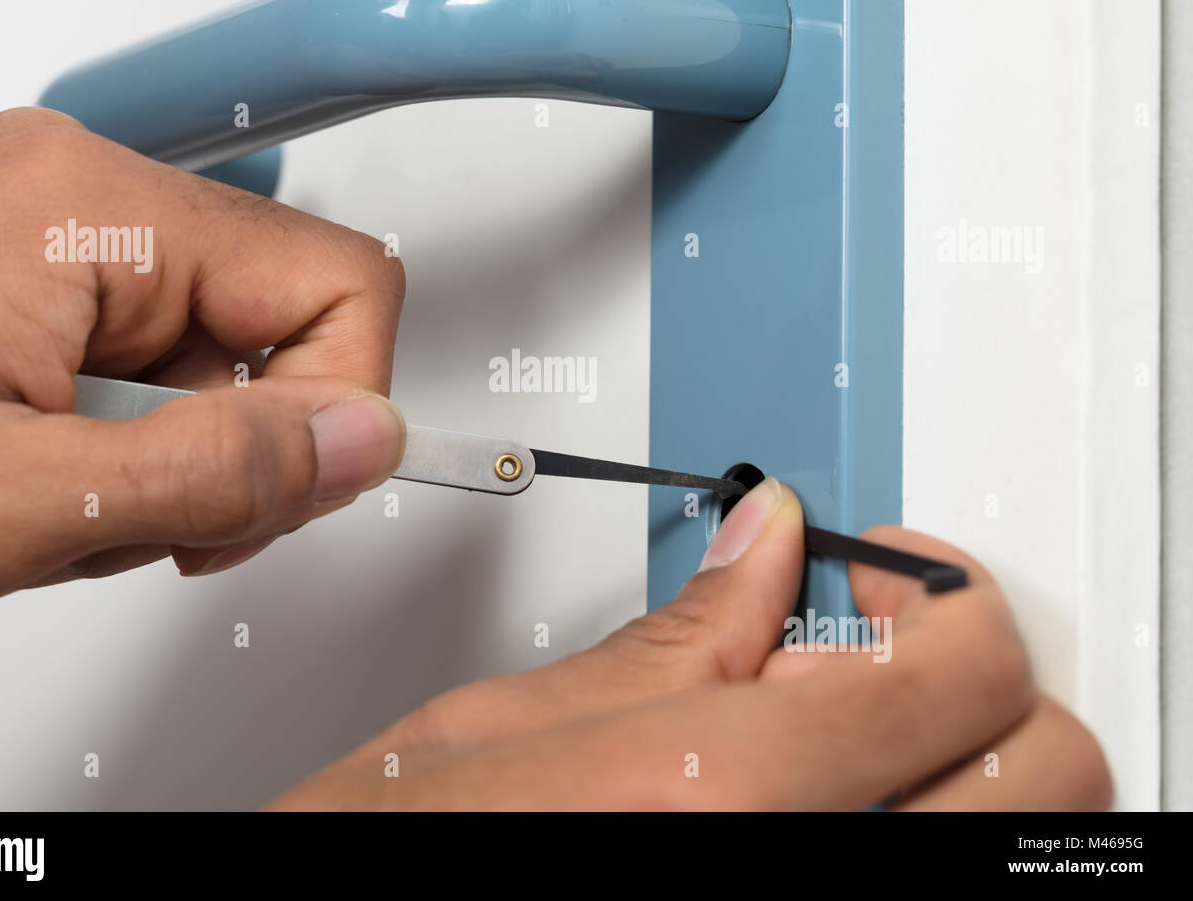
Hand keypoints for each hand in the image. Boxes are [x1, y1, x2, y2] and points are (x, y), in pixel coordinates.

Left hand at [0, 108, 405, 620]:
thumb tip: (360, 438)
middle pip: (277, 325)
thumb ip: (211, 473)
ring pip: (213, 362)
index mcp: (90, 210)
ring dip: (163, 463)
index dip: (340, 401)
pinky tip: (44, 482)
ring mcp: (51, 234)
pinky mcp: (31, 280)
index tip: (292, 488)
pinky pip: (146, 368)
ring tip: (57, 504)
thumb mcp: (14, 502)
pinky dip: (119, 448)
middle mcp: (77, 196)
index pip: (337, 281)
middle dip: (227, 449)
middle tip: (135, 516)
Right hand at [270, 479, 1111, 809]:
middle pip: (1043, 773)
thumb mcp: (498, 723)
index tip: (886, 573)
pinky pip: (909, 880)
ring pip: (1003, 838)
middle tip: (880, 647)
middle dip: (977, 687)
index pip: (961, 669)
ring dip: (950, 760)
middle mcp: (792, 880)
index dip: (942, 594)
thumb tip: (768, 547)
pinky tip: (812, 791)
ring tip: (844, 721)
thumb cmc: (372, 855)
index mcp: (715, 796)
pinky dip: (899, 820)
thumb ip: (671, 634)